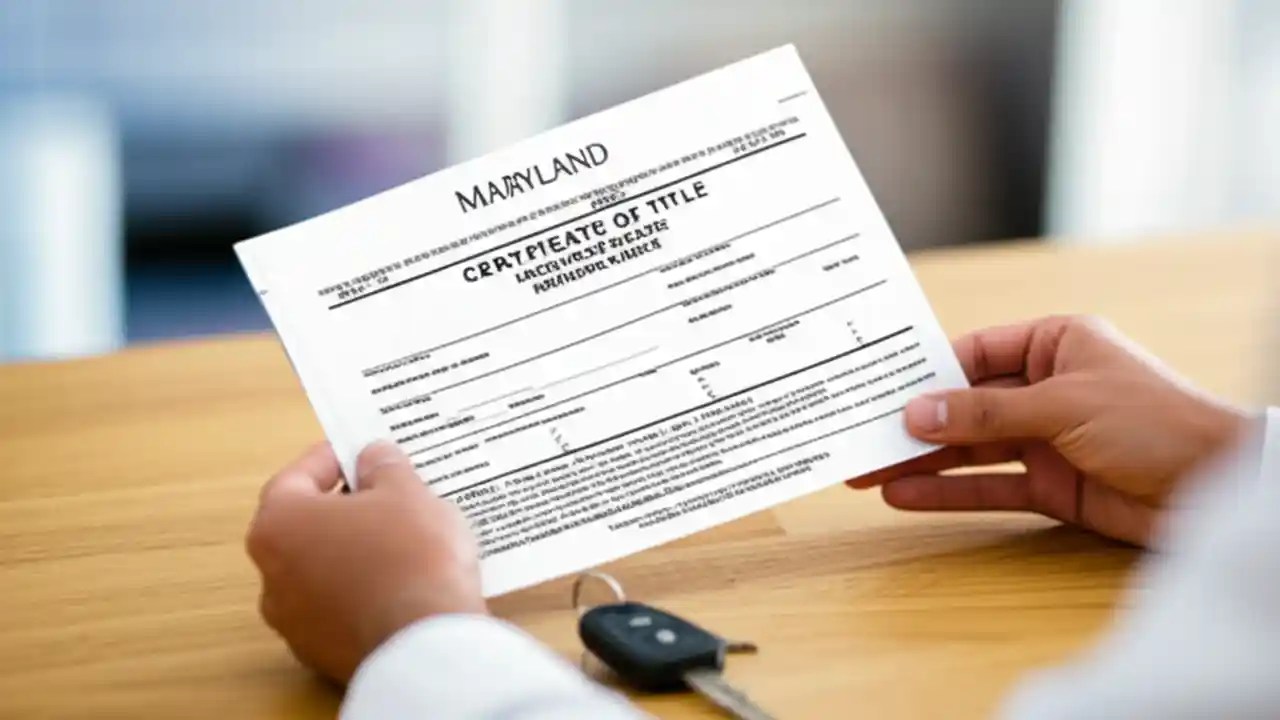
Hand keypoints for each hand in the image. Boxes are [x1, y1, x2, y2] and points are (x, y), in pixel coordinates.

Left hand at [246, 440, 484, 682]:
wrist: (426, 645)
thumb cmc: (410, 556)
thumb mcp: (407, 492)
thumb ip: (384, 467)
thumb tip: (373, 458)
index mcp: (279, 526)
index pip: (296, 477)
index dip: (331, 458)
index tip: (359, 449)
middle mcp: (272, 575)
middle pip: (306, 526)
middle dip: (344, 507)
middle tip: (385, 490)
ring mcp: (293, 621)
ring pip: (323, 570)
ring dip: (353, 551)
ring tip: (401, 537)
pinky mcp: (322, 652)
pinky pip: (341, 607)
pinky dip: (363, 590)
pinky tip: (401, 580)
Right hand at [848, 316, 1246, 545]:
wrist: (1219, 487)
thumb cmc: (1157, 422)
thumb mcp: (1063, 404)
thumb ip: (985, 412)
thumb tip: (917, 412)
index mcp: (1057, 344)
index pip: (975, 352)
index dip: (926, 372)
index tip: (878, 388)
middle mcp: (1047, 388)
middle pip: (965, 404)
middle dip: (914, 423)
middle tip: (860, 437)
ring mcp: (1048, 438)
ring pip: (970, 448)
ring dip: (921, 461)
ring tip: (867, 473)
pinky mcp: (1052, 485)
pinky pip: (988, 486)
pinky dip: (949, 492)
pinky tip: (906, 496)